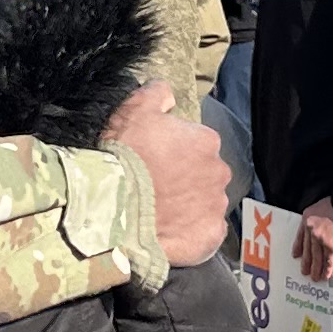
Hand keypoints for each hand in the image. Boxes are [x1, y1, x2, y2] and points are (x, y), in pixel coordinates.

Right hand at [106, 85, 229, 264]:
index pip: (197, 143)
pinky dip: (191, 232)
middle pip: (205, 173)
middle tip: (156, 186)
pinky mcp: (209, 237)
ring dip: (189, 206)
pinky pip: (205, 232)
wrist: (113, 208)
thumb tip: (167, 95)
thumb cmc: (123, 156)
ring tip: (159, 211)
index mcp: (206, 141)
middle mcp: (219, 172)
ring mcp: (216, 206)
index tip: (154, 160)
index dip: (174, 152)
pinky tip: (169, 230)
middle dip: (186, 179)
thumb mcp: (132, 110)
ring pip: (206, 203)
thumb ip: (156, 95)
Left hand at [296, 198, 332, 279]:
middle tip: (305, 272)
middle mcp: (311, 232)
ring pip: (317, 257)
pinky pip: (329, 258)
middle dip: (306, 262)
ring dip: (316, 268)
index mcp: (306, 221)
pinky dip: (328, 267)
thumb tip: (314, 231)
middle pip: (308, 250)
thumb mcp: (315, 207)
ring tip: (315, 277)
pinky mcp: (332, 244)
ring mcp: (321, 239)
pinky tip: (326, 274)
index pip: (300, 238)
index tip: (296, 256)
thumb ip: (312, 219)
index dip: (298, 248)